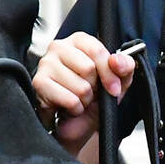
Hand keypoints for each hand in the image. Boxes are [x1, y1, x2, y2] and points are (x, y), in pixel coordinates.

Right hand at [32, 32, 136, 154]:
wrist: (80, 122)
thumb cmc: (96, 96)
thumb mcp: (120, 79)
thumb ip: (125, 66)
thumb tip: (116, 61)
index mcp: (79, 41)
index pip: (97, 51)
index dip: (109, 73)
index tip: (114, 87)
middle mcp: (59, 47)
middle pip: (88, 68)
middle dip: (94, 87)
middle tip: (89, 91)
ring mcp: (46, 64)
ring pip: (80, 86)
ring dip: (85, 100)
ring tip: (78, 98)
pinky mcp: (39, 84)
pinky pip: (69, 100)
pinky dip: (75, 108)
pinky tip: (68, 105)